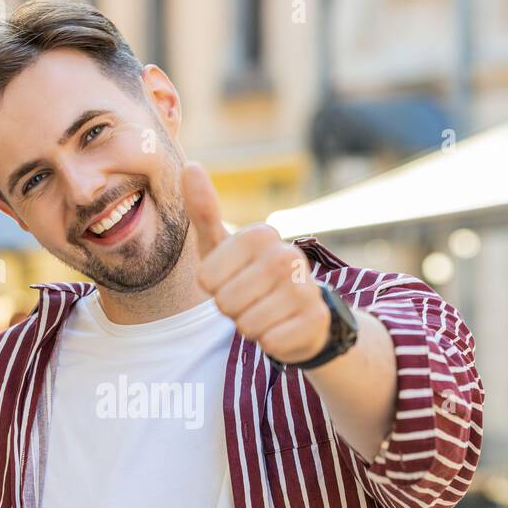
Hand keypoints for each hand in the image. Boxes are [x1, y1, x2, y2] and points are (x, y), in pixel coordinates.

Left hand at [183, 162, 330, 363]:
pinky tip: (284, 328)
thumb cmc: (250, 277)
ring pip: (248, 324)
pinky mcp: (317, 317)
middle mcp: (287, 254)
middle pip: (226, 303)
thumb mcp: (221, 246)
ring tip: (266, 313)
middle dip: (232, 310)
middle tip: (250, 300)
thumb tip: (189, 165)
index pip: (207, 279)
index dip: (213, 289)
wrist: (300, 313)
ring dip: (250, 327)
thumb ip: (203, 210)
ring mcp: (306, 285)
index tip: (231, 280)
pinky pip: (271, 342)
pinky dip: (271, 342)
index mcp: (260, 234)